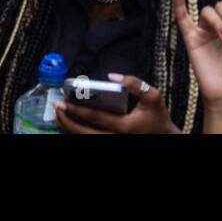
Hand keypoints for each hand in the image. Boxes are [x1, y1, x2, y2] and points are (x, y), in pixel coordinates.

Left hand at [56, 74, 180, 133]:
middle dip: (67, 122)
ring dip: (69, 130)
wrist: (164, 138)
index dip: (78, 110)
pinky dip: (77, 135)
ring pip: (84, 140)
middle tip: (57, 109)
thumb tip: (112, 76)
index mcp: (125, 126)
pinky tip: (69, 126)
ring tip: (59, 117)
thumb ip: (135, 84)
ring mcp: (112, 144)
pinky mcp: (110, 144)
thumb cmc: (157, 117)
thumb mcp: (153, 97)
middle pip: (84, 134)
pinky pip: (89, 141)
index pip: (96, 118)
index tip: (64, 101)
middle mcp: (115, 138)